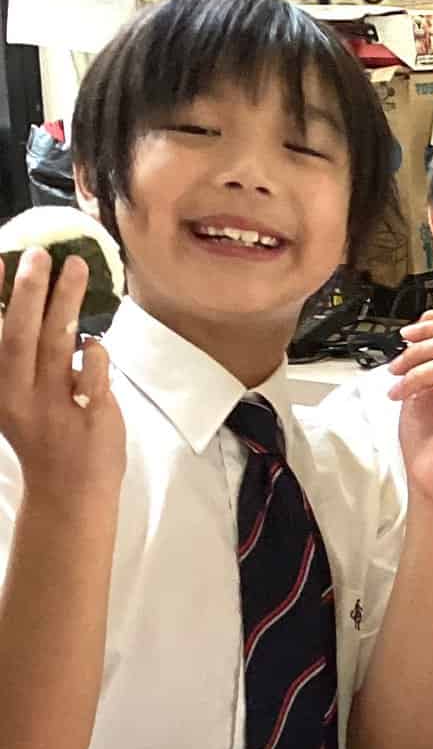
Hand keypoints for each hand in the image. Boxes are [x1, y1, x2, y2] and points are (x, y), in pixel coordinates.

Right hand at [0, 250, 123, 493]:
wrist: (70, 494)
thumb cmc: (47, 438)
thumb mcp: (20, 398)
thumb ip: (25, 359)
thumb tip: (34, 304)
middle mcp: (18, 395)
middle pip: (20, 335)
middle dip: (28, 292)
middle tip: (40, 254)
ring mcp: (55, 407)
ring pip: (59, 346)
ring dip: (66, 303)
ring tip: (76, 268)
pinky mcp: (91, 418)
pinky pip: (95, 375)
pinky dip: (97, 354)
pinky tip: (96, 341)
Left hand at [388, 311, 432, 507]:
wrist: (429, 478)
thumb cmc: (427, 441)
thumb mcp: (420, 386)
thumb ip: (426, 354)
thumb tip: (429, 315)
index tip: (405, 337)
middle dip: (421, 348)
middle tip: (397, 369)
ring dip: (420, 371)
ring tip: (401, 390)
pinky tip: (431, 405)